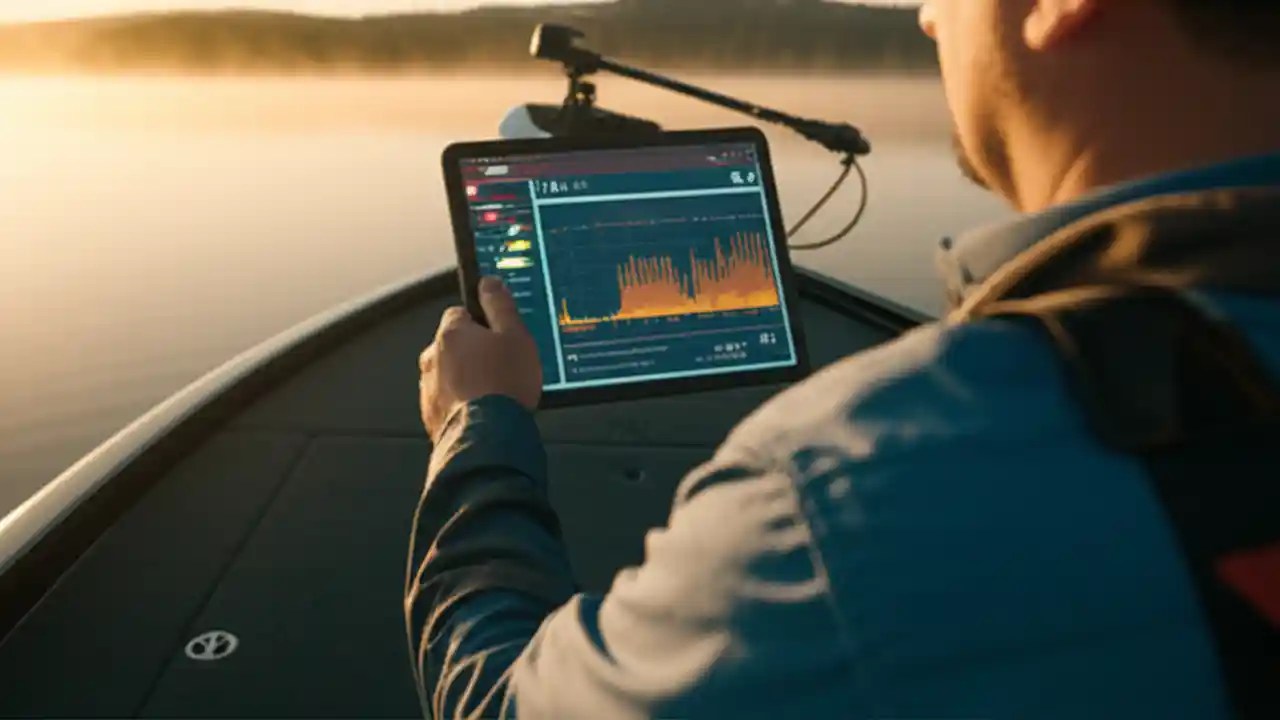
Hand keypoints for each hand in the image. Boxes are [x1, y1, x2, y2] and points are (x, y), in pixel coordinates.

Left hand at [419, 277, 542, 440]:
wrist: (488, 439)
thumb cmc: (503, 387)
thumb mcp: (515, 336)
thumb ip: (500, 305)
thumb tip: (489, 283)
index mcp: (451, 333)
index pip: (460, 312)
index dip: (483, 322)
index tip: (497, 332)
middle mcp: (432, 357)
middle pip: (454, 345)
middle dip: (474, 353)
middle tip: (502, 366)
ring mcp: (429, 388)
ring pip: (449, 374)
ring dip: (466, 380)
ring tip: (495, 394)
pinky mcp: (430, 416)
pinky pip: (447, 401)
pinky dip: (462, 404)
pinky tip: (484, 412)